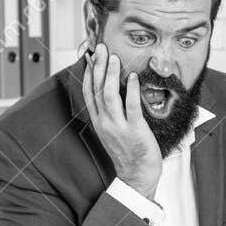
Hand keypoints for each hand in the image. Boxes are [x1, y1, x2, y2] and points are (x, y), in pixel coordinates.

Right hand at [82, 44, 161, 199]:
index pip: (89, 93)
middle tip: (101, 48)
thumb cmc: (128, 153)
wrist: (136, 176)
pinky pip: (130, 106)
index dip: (88, 73)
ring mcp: (118, 127)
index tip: (90, 56)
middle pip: (97, 90)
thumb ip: (111, 113)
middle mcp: (105, 123)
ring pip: (109, 95)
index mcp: (99, 122)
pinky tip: (132, 77)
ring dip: (111, 74)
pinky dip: (130, 90)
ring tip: (114, 58)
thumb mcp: (113, 132)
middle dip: (98, 67)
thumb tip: (114, 91)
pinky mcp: (134, 130)